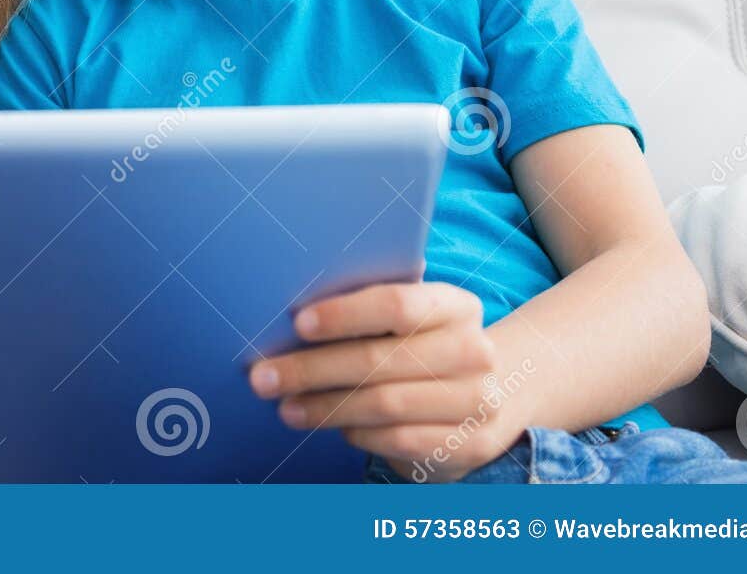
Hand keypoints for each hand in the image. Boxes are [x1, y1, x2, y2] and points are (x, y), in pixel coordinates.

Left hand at [248, 282, 523, 481]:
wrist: (482, 400)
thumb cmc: (420, 349)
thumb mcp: (407, 322)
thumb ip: (366, 310)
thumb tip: (292, 317)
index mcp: (455, 306)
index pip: (396, 304)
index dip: (344, 314)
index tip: (298, 324)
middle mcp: (474, 350)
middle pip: (379, 359)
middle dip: (313, 369)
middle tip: (263, 377)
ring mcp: (478, 399)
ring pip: (384, 403)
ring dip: (325, 407)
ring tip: (286, 408)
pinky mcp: (470, 442)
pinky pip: (399, 439)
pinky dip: (359, 433)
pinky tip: (334, 428)